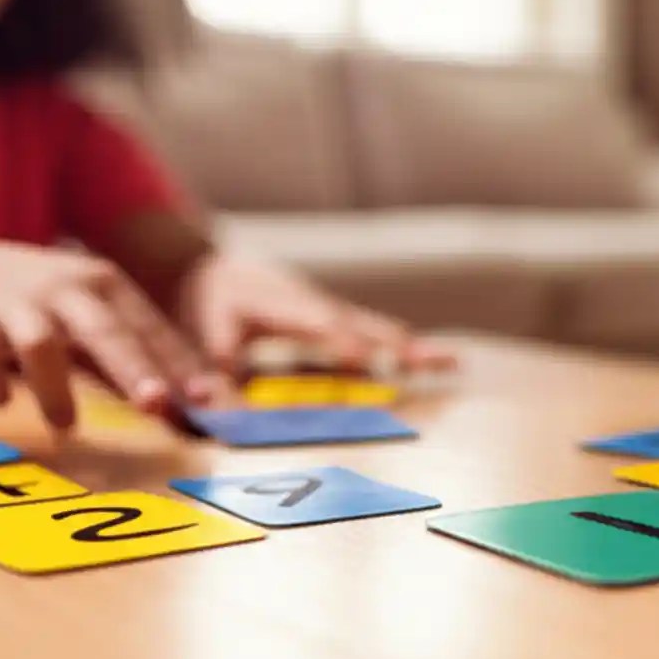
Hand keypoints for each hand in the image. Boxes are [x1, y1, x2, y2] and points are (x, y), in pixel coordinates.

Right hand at [0, 239, 216, 429]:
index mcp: (103, 285)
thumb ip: (128, 353)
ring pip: (42, 345)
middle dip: (133, 369)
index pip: (148, 328)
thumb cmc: (39, 301)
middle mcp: (64, 289)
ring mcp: (16, 303)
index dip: (178, 363)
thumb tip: (188, 400)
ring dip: (56, 389)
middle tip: (158, 405)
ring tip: (67, 426)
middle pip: (105, 332)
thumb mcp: (87, 312)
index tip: (208, 399)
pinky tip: (1, 401)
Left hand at [177, 255, 455, 374]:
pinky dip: (399, 344)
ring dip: (411, 346)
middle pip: (366, 324)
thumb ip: (218, 361)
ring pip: (375, 327)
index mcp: (286, 304)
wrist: (207, 262)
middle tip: (442, 358)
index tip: (371, 359)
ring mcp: (326, 307)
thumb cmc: (210, 298)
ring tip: (451, 361)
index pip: (324, 324)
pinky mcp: (330, 315)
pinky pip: (369, 330)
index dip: (347, 341)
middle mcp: (315, 304)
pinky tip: (425, 358)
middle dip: (401, 344)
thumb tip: (220, 395)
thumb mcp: (208, 325)